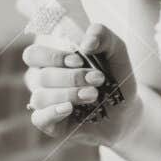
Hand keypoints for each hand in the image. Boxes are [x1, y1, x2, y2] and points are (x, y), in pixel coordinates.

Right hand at [22, 21, 138, 146]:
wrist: (128, 111)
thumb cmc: (116, 78)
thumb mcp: (116, 52)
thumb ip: (103, 35)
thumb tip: (86, 43)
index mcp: (53, 62)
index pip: (33, 55)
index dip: (52, 56)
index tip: (79, 60)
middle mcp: (46, 82)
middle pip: (41, 76)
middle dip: (71, 77)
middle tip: (98, 79)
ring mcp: (47, 104)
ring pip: (40, 97)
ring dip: (69, 94)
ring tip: (93, 95)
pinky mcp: (52, 124)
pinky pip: (39, 119)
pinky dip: (53, 112)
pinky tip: (70, 108)